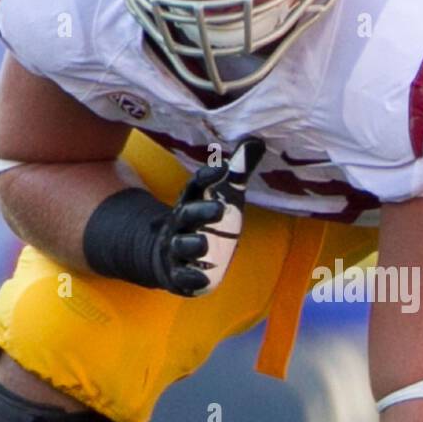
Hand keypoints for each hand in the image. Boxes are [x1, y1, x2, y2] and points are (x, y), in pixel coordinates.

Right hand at [157, 139, 264, 295]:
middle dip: (201, 212)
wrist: (164, 255)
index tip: (223, 168)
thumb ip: (237, 173)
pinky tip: (203, 280)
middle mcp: (180, 224)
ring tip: (204, 243)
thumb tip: (257, 141)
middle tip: (219, 209)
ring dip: (192, 244)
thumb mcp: (220, 197)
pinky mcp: (177, 274)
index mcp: (191, 202)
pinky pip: (182, 276)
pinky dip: (191, 278)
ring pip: (181, 245)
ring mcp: (176, 249)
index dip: (207, 178)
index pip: (196, 186)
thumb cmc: (203, 221)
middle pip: (187, 215)